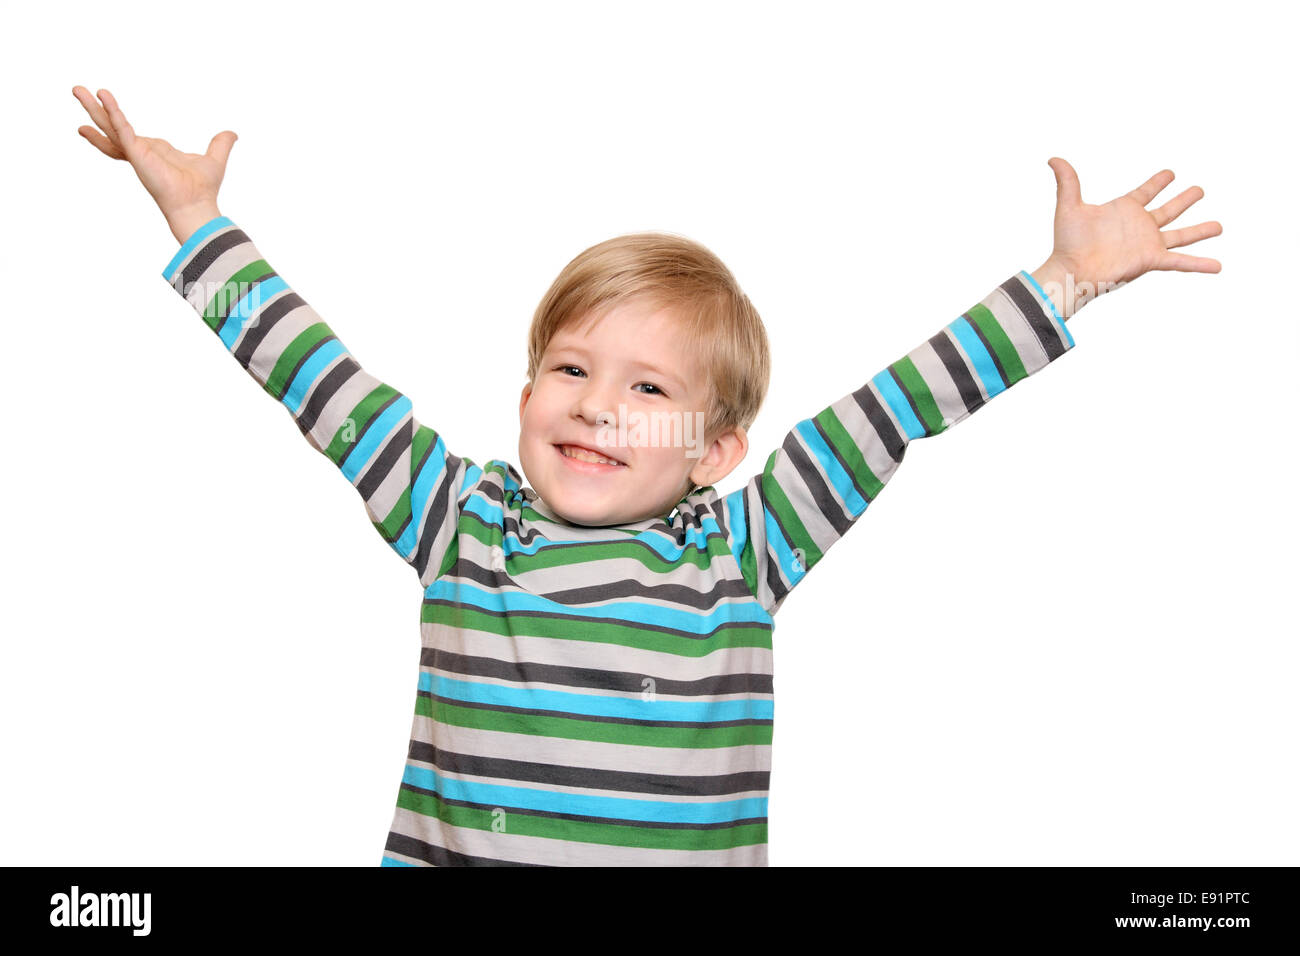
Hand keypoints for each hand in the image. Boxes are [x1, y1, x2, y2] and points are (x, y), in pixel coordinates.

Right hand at [73, 86, 237, 242]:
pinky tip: (104, 97)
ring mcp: (136, 153)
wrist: (197, 206)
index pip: (127, 134)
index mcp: (153, 151)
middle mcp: (141, 151)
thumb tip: (232, 134)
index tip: (102, 107)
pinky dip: (114, 113)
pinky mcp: (138, 153)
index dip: (114, 121)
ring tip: (77, 89)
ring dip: (93, 108)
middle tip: (78, 90)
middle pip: (111, 126)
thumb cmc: (202, 189)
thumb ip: (220, 145)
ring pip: (109, 126)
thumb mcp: (215, 159)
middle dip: (95, 109)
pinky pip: (123, 129)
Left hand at [1030, 157, 1221, 318]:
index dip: (1158, 182)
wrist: (1071, 271)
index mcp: (1124, 210)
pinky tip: (1218, 266)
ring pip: (1181, 235)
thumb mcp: (1069, 206)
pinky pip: (1180, 262)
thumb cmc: (1067, 243)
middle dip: (1184, 200)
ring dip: (1200, 230)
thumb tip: (1053, 158)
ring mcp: (1147, 243)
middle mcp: (1139, 226)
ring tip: (1219, 226)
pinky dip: (1199, 263)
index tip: (1170, 173)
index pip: (1145, 192)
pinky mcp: (1151, 260)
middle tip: (1200, 190)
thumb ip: (1067, 181)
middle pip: (1169, 210)